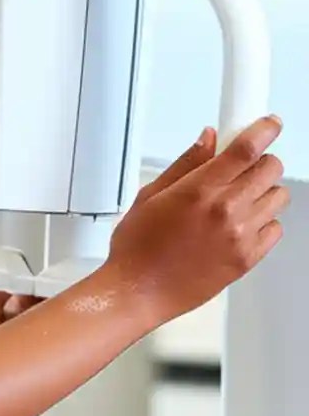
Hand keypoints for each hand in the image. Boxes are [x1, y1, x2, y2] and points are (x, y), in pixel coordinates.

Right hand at [106, 117, 288, 327]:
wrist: (139, 291)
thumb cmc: (137, 248)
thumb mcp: (150, 195)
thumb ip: (185, 164)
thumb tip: (208, 139)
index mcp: (198, 191)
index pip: (246, 149)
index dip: (264, 129)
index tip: (269, 124)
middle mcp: (225, 211)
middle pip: (270, 168)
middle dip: (260, 160)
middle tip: (241, 166)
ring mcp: (241, 236)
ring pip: (278, 196)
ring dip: (263, 190)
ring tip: (237, 199)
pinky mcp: (249, 258)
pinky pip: (276, 229)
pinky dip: (264, 221)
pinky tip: (239, 224)